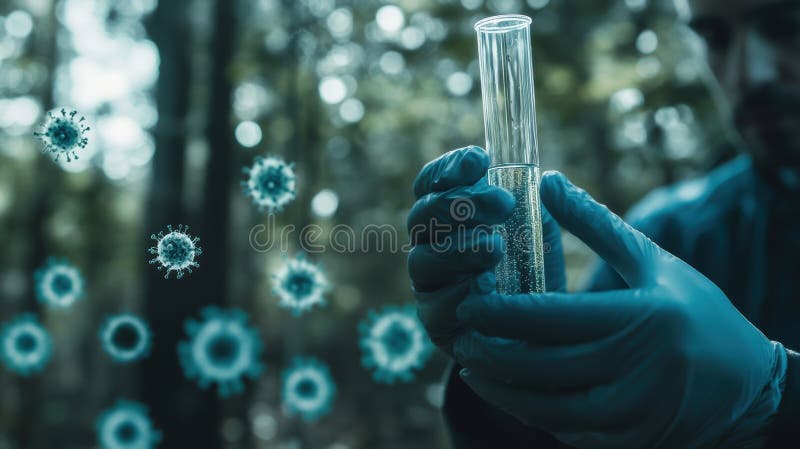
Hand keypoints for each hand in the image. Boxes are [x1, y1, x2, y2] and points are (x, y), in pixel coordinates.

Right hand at [407, 147, 564, 353]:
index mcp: (447, 217)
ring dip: (459, 248)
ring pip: (423, 260)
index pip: (431, 185)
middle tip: (501, 203)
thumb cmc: (530, 271)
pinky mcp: (436, 323)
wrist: (536, 332)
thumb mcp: (536, 232)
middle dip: (460, 204)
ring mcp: (429, 285)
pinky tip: (485, 286)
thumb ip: (534, 205)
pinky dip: (459, 293)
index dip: (448, 169)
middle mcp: (430, 246)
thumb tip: (546, 180)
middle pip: (422, 216)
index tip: (479, 160)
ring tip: (495, 247)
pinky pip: (436, 306)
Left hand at [453, 171, 787, 448]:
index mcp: (641, 318)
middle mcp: (639, 370)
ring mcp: (636, 412)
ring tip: (473, 368)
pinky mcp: (630, 439)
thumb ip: (594, 223)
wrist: (749, 382)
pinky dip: (533, 413)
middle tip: (461, 337)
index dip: (502, 315)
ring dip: (502, 390)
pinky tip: (512, 393)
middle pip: (541, 366)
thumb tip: (547, 181)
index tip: (469, 305)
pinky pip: (568, 431)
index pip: (552, 318)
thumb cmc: (695, 312)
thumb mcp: (651, 261)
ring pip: (547, 408)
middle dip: (491, 354)